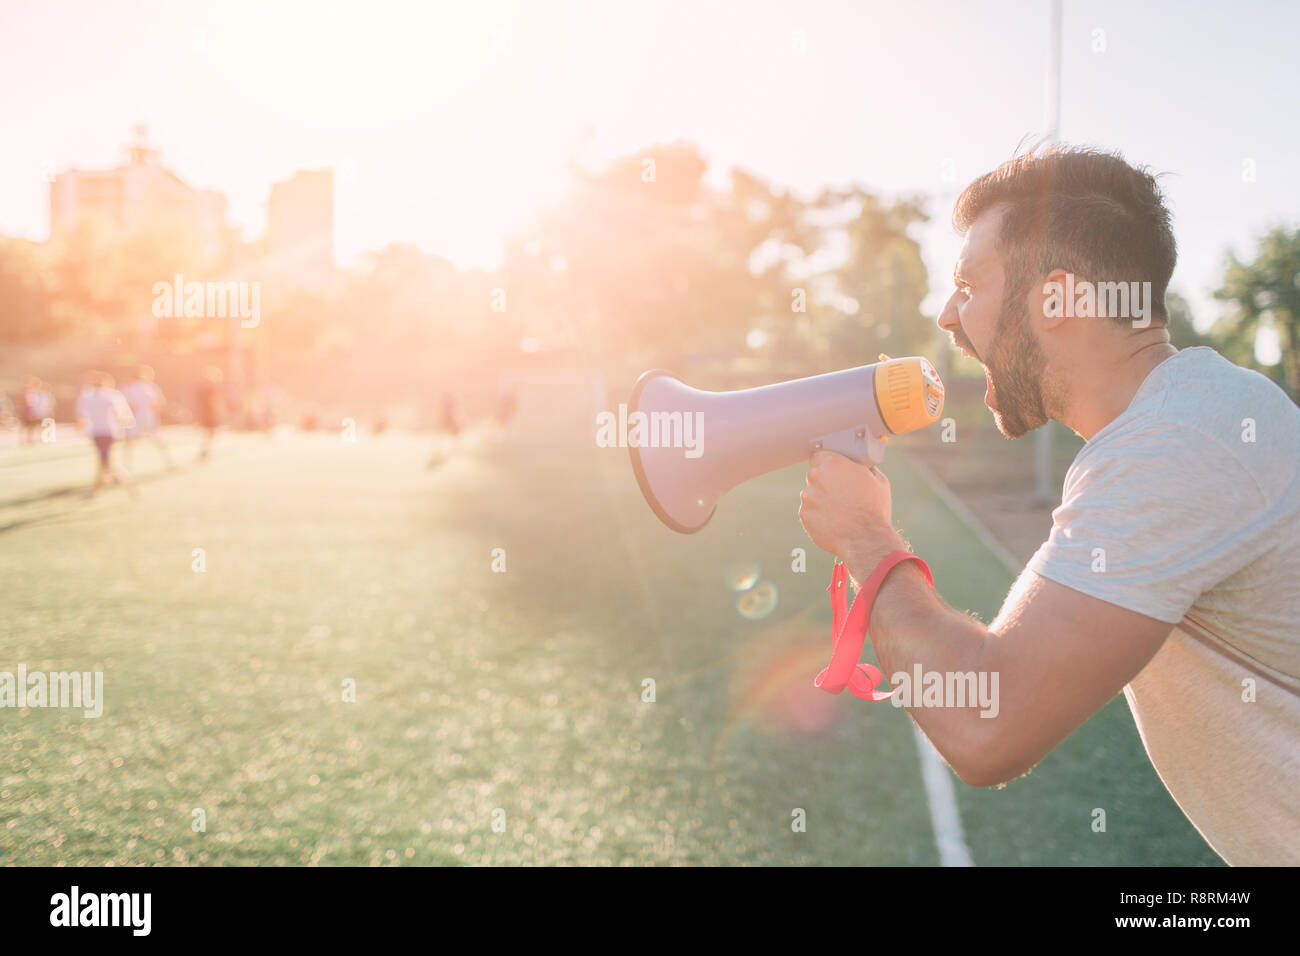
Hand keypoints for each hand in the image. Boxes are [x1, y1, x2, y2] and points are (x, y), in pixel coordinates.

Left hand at [798, 450, 903, 572]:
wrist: (866, 540)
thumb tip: (862, 464)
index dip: (826, 464)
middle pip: (815, 475)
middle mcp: (816, 477)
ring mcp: (808, 496)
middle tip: (840, 495)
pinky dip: (817, 516)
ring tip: (839, 511)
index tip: (832, 472)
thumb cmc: (875, 509)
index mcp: (834, 463)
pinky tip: (833, 521)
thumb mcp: (879, 481)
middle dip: (824, 483)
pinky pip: (809, 512)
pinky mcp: (804, 514)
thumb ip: (865, 468)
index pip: (820, 456)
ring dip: (820, 500)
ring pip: (811, 495)